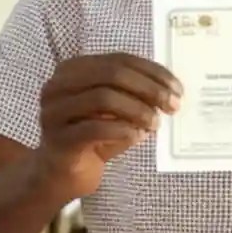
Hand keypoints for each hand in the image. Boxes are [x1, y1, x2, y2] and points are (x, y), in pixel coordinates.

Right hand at [34, 53, 180, 198]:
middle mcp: (58, 84)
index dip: (152, 72)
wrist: (66, 172)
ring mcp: (54, 111)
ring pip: (102, 97)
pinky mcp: (58, 138)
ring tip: (155, 124)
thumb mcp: (118, 109)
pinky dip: (122, 130)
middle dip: (149, 89)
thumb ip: (136, 93)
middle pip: (111, 74)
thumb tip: (170, 90)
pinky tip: (137, 136)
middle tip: (172, 106)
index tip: (177, 89)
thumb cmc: (96, 136)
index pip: (120, 60)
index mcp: (74, 69)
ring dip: (137, 110)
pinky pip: (94, 128)